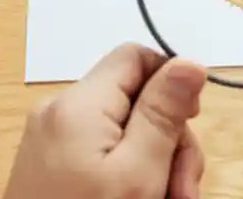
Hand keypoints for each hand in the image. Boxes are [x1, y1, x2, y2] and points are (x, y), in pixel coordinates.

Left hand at [4, 43, 208, 198]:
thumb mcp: (139, 173)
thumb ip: (163, 114)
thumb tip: (189, 62)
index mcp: (78, 105)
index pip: (135, 57)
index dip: (172, 82)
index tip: (193, 123)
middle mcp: (59, 115)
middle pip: (135, 100)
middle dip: (169, 141)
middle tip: (185, 191)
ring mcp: (51, 144)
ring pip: (124, 133)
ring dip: (156, 167)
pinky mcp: (50, 169)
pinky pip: (102, 156)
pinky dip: (129, 177)